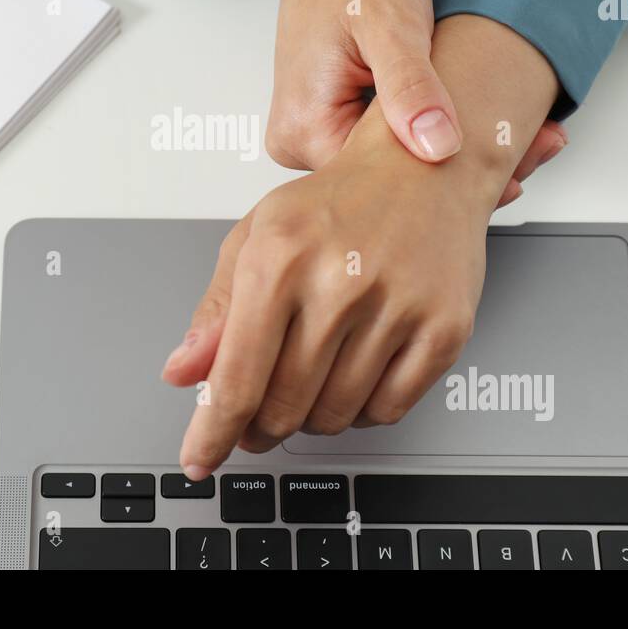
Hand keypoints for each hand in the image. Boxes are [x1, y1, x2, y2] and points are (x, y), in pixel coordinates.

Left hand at [163, 15, 560, 477]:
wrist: (425, 168)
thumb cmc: (335, 204)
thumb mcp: (256, 239)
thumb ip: (215, 312)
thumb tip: (182, 373)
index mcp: (279, 257)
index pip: (236, 378)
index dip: (211, 433)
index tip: (198, 460)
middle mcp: (339, 281)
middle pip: (283, 408)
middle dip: (259, 427)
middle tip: (255, 419)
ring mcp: (397, 307)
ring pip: (334, 416)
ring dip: (310, 418)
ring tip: (309, 381)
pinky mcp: (444, 328)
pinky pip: (388, 411)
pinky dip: (361, 411)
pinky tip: (352, 378)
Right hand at [211, 0, 566, 204]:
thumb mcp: (389, 21)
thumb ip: (410, 86)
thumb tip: (436, 148)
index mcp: (302, 133)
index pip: (385, 187)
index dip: (456, 176)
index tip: (519, 161)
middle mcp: (302, 144)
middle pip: (395, 183)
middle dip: (468, 167)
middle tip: (541, 141)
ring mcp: (321, 135)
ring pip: (403, 165)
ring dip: (462, 149)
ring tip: (526, 130)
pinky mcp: (342, 122)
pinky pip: (399, 142)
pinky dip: (443, 130)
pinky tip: (487, 118)